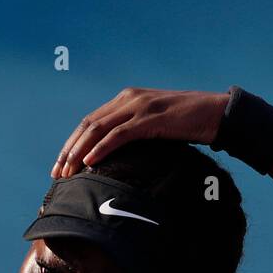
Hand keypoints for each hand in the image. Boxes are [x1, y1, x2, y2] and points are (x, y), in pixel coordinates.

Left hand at [51, 87, 231, 177]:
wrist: (216, 113)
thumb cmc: (188, 124)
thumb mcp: (155, 127)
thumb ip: (135, 133)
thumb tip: (117, 158)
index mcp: (127, 99)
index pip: (90, 122)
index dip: (72, 144)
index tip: (60, 166)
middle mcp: (129, 98)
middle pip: (88, 125)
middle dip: (69, 151)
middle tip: (56, 174)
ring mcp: (139, 107)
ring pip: (99, 129)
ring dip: (79, 152)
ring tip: (68, 172)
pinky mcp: (151, 118)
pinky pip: (120, 135)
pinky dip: (102, 148)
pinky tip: (90, 163)